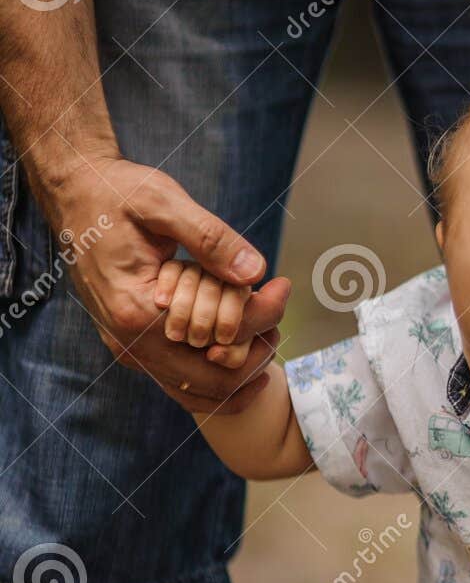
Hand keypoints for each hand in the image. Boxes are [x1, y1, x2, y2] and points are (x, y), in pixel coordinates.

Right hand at [39, 154, 289, 412]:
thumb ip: (210, 238)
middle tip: (276, 312)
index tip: (282, 286)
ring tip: (264, 324)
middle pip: (217, 383)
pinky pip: (184, 377)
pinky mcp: (135, 345)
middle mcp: (130, 343)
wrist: (73, 195)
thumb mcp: (162, 202)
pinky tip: (240, 336)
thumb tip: (255, 272)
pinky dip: (218, 364)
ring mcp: (131, 349)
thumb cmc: (115, 194)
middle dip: (258, 352)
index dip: (263, 318)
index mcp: (136, 312)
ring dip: (241, 362)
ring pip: (202, 389)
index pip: (220, 342)